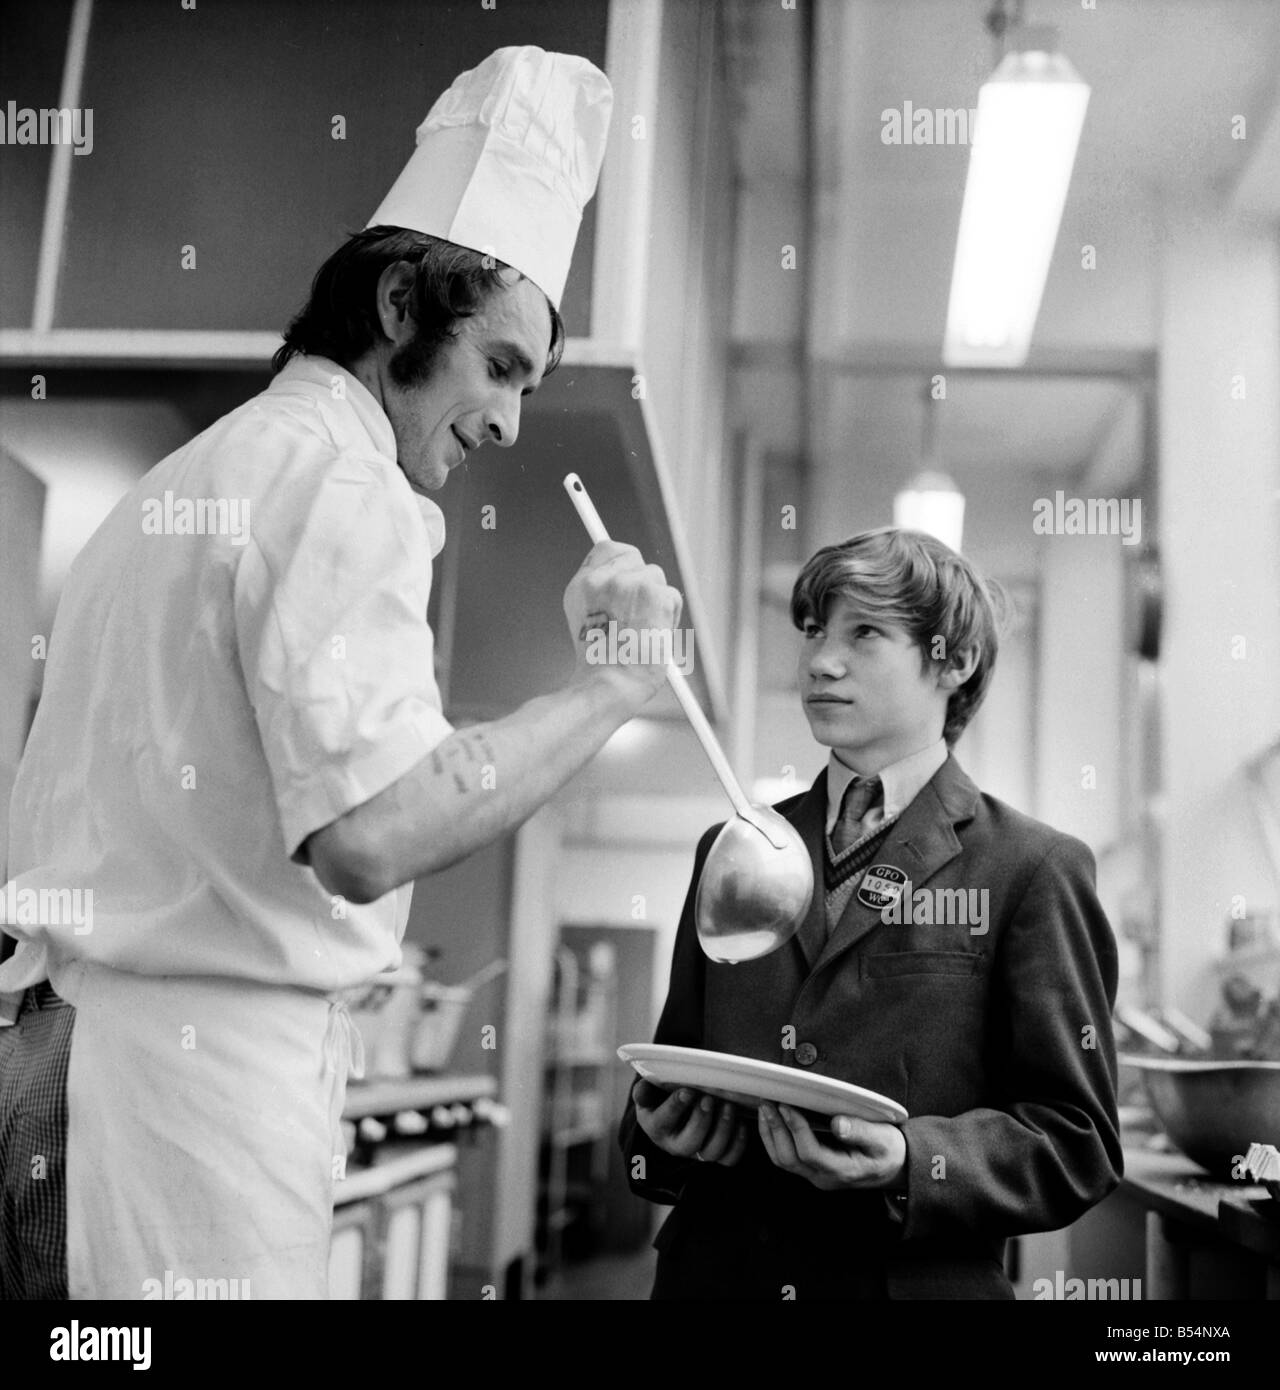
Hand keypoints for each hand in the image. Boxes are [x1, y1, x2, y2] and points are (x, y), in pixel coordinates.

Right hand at [563, 541, 682, 701]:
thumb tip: (621, 577)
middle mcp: (604, 579)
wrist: (609, 684)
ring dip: (657, 601)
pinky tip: (654, 636)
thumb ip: (600, 593)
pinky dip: (670, 616)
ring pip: (656, 577)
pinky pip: (672, 595)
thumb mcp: (585, 620)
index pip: (607, 548)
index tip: (628, 579)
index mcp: (584, 585)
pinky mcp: (654, 593)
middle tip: (638, 615)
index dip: (621, 564)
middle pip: (635, 559)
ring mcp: (630, 583)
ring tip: (643, 631)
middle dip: (642, 584)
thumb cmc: (601, 665)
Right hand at [632, 1081, 748, 1165]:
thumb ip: (644, 1090)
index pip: (662, 1122)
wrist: (678, 1106)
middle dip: (700, 1121)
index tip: (687, 1092)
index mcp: (656, 1126)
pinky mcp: (717, 1154)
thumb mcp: (650, 1091)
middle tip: (708, 1099)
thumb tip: (640, 1093)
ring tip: (728, 1106)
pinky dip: (738, 1143)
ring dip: (722, 1130)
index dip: (675, 1108)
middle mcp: (675, 1144)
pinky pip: (729, 1158)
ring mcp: (697, 1152)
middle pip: (688, 1144)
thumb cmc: (664, 1095)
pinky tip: (741, 1123)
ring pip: (711, 1152)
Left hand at [756, 1104, 905, 1190]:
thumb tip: (838, 1124)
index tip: (786, 1105)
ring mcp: (815, 1175)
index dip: (795, 1129)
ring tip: (764, 1108)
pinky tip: (771, 1120)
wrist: (893, 1168)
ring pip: (783, 1161)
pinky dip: (774, 1138)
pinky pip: (785, 1158)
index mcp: (842, 1171)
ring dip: (770, 1134)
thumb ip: (861, 1131)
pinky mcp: (811, 1168)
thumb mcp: (883, 1139)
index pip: (810, 1153)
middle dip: (775, 1129)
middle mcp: (824, 1177)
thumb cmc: (889, 1150)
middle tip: (767, 1102)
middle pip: (789, 1159)